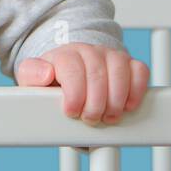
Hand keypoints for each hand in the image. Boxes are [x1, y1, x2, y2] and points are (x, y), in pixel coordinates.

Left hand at [15, 43, 149, 146]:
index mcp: (64, 54)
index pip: (72, 69)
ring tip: (107, 117)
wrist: (70, 74)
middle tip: (89, 119)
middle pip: (97, 75)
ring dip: (115, 101)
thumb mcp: (32, 80)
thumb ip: (30, 75)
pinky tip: (126, 106)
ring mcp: (111, 55)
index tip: (71, 112)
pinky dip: (136, 91)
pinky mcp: (130, 63)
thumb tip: (45, 73)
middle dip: (95, 103)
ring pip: (120, 73)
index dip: (74, 94)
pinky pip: (140, 71)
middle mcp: (89, 51)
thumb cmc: (53, 81)